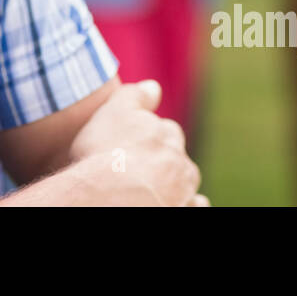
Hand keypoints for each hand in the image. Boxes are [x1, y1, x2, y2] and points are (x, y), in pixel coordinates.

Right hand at [68, 79, 202, 205]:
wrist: (106, 196)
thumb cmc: (102, 154)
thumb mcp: (113, 112)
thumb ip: (135, 96)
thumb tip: (154, 87)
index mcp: (165, 135)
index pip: (166, 130)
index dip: (152, 135)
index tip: (137, 142)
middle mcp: (178, 162)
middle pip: (178, 157)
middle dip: (167, 158)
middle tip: (144, 166)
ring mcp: (182, 190)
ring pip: (187, 182)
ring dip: (179, 182)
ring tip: (157, 186)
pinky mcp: (182, 210)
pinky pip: (194, 206)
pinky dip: (189, 203)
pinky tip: (175, 201)